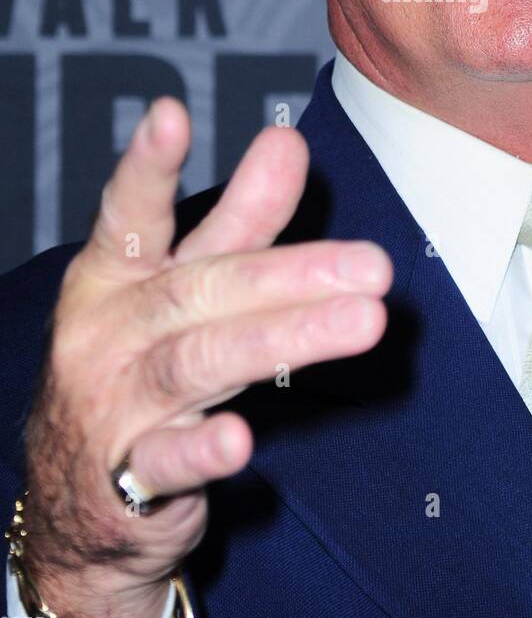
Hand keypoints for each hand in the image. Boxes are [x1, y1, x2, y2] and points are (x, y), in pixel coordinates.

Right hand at [20, 97, 390, 617]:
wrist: (73, 504)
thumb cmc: (136, 370)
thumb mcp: (177, 290)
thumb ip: (236, 221)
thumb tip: (286, 141)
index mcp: (112, 277)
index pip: (129, 213)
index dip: (147, 165)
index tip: (171, 113)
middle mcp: (107, 334)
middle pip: (199, 291)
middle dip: (289, 273)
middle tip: (372, 265)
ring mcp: (111, 407)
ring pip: (198, 364)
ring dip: (284, 340)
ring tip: (361, 322)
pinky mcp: (126, 480)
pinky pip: (167, 461)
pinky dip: (204, 450)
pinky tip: (242, 441)